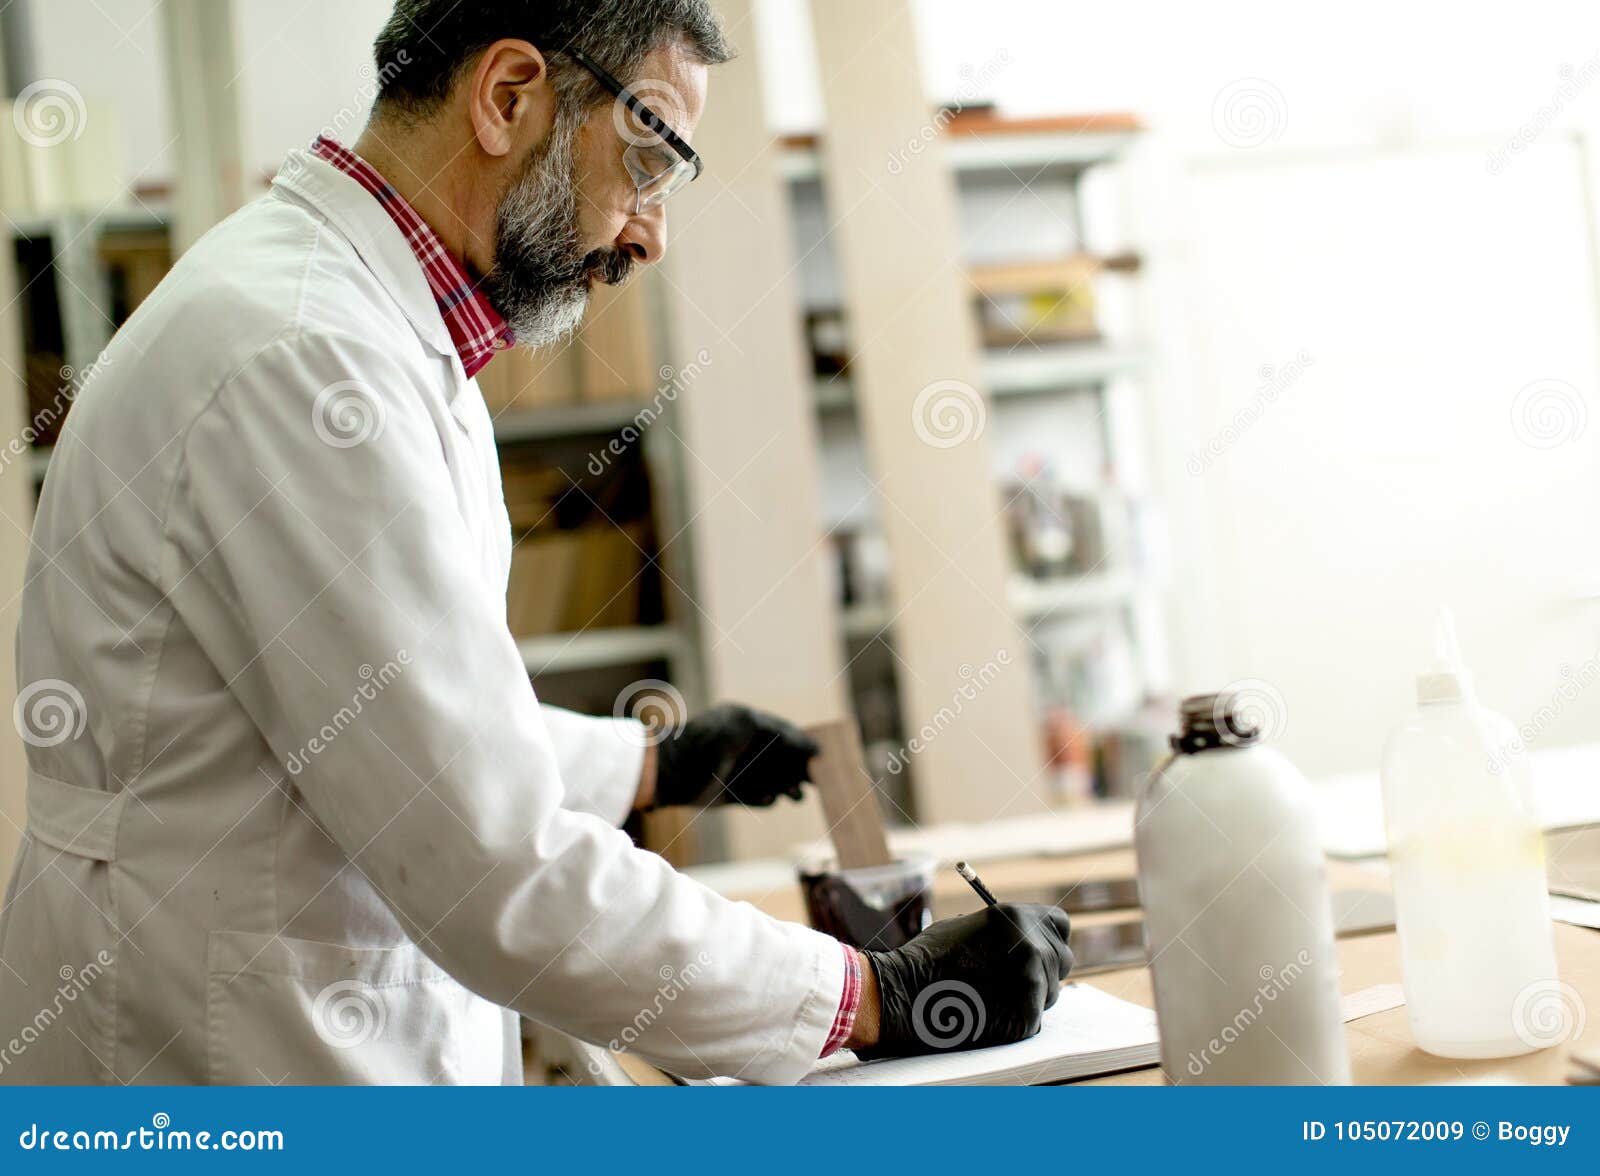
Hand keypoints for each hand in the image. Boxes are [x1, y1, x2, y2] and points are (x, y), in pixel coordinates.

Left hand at [652, 704, 818, 808]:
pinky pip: (763, 801)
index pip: (788, 736)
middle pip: (788, 763)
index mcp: (753, 727)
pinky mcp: (737, 797)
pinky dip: (769, 800)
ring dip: (790, 788)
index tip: (824, 758)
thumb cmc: (711, 737)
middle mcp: (751, 751)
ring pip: (779, 783)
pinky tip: (770, 799)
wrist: (677, 768)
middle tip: (817, 780)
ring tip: (795, 794)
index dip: (806, 746)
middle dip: (802, 771)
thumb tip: (816, 748)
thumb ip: (784, 734)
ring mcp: (745, 774)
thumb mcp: (749, 724)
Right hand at [855, 903, 1072, 1058]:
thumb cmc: (929, 958)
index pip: (1060, 925)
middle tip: (1011, 979)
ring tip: (990, 996)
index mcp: (1017, 918)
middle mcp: (1031, 946)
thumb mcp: (969, 926)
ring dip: (1029, 997)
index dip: (1049, 937)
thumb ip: (1005, 931)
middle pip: (1061, 960)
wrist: (904, 994)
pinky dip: (1014, 1022)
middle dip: (1042, 970)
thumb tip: (1027, 938)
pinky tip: (987, 1015)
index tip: (1041, 947)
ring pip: (1049, 993)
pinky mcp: (1026, 1017)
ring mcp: (1032, 982)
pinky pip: (1033, 1020)